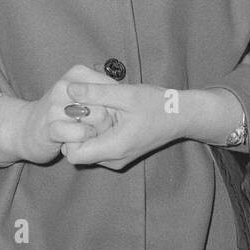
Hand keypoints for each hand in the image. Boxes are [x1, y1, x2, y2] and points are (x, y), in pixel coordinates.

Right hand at [13, 64, 117, 164]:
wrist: (26, 129)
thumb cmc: (61, 112)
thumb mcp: (81, 93)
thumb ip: (102, 90)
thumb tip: (127, 94)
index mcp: (77, 73)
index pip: (110, 86)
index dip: (116, 105)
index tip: (110, 115)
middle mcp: (66, 85)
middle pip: (105, 102)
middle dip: (110, 119)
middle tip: (102, 129)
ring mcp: (56, 105)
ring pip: (96, 117)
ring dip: (99, 131)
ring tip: (92, 135)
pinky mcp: (50, 127)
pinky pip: (79, 133)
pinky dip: (85, 140)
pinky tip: (80, 141)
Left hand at [58, 76, 185, 170]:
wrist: (182, 116)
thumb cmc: (157, 104)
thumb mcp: (126, 94)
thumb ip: (96, 92)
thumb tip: (69, 89)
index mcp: (114, 148)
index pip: (73, 154)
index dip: (68, 134)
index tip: (75, 113)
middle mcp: (114, 160)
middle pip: (79, 152)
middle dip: (76, 131)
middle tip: (84, 108)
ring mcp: (118, 159)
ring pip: (88, 149)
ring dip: (87, 131)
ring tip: (96, 109)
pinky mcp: (121, 153)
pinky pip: (99, 147)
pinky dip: (96, 132)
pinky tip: (106, 114)